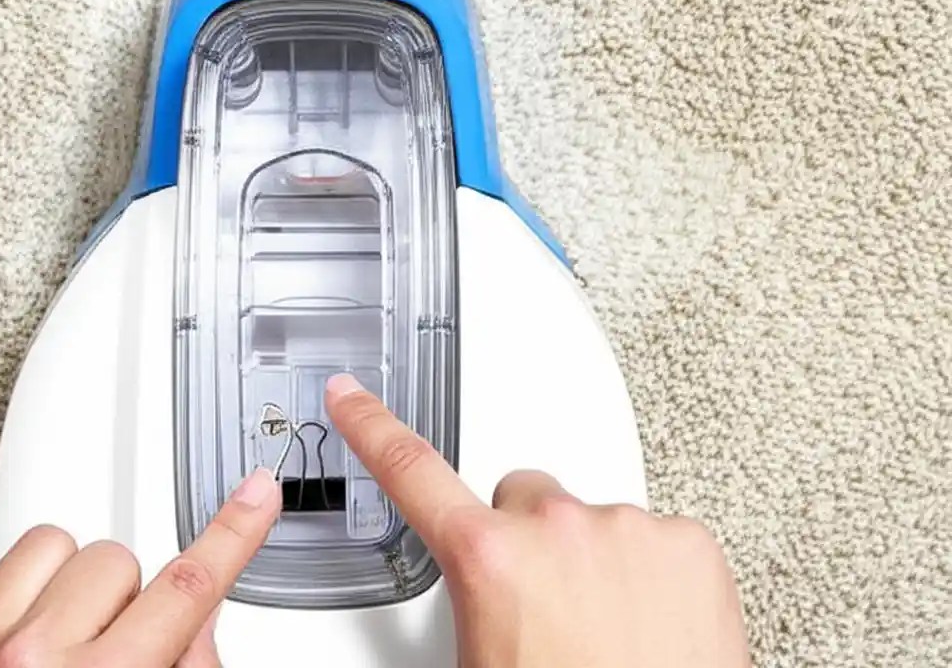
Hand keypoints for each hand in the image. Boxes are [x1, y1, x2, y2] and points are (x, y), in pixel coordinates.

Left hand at [0, 469, 280, 667]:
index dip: (233, 534)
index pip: (188, 589)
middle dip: (119, 600)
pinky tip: (0, 643)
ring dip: (58, 588)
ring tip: (49, 646)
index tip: (256, 494)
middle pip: (116, 561)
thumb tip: (196, 619)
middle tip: (103, 654)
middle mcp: (30, 662)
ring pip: (48, 546)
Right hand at [324, 374, 750, 667]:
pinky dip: (652, 572)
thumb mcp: (478, 660)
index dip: (372, 426)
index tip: (350, 395)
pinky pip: (655, 537)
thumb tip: (474, 595)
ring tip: (606, 627)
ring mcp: (627, 528)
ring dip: (592, 559)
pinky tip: (650, 621)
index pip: (411, 471)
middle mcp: (554, 527)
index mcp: (488, 558)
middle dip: (526, 537)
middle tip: (543, 604)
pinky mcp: (688, 542)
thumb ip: (469, 596)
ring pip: (591, 520)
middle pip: (521, 497)